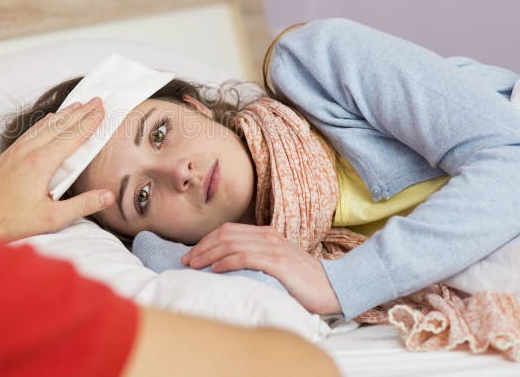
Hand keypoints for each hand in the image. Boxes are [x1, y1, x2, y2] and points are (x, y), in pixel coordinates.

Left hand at [0, 98, 114, 241]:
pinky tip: (49, 119)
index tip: (102, 110)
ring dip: (64, 113)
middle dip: (81, 112)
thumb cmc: (10, 221)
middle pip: (61, 125)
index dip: (90, 122)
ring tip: (78, 104)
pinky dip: (45, 122)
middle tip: (96, 100)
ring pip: (45, 125)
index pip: (73, 136)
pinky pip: (31, 131)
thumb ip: (82, 205)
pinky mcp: (7, 155)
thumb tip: (108, 196)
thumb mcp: (52, 219)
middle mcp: (29, 151)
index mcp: (42, 163)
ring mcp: (16, 151)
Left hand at [180, 223, 341, 314]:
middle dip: (202, 247)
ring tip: (195, 266)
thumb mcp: (275, 264)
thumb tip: (224, 265)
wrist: (333, 288)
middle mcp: (268, 236)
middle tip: (186, 261)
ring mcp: (273, 247)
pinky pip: (246, 257)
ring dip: (209, 254)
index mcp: (266, 234)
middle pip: (225, 235)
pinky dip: (227, 261)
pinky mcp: (278, 262)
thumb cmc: (301, 281)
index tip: (191, 254)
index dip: (206, 241)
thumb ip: (254, 258)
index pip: (228, 230)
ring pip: (232, 244)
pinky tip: (216, 269)